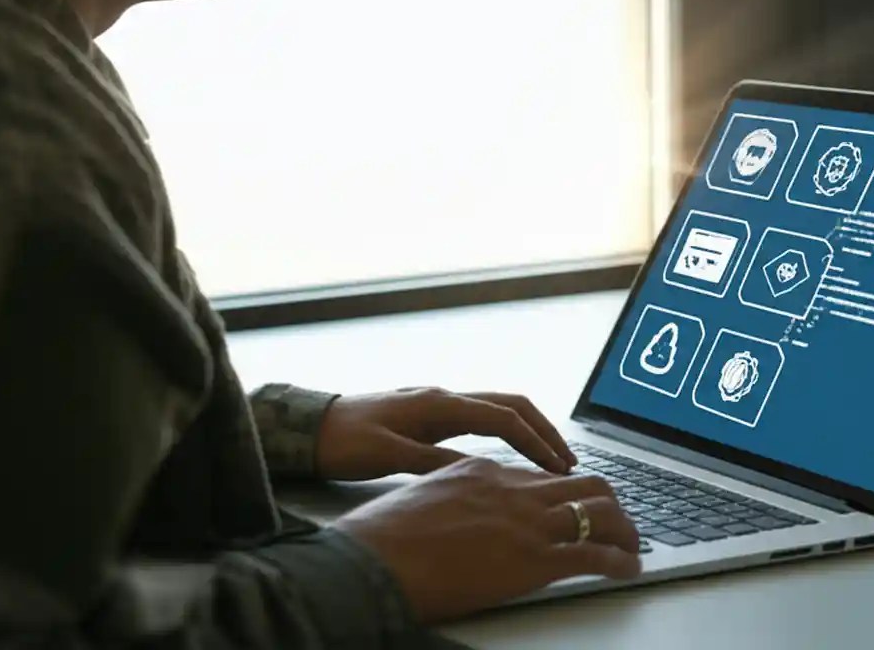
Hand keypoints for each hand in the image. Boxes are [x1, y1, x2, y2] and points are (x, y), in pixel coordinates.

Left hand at [315, 387, 576, 479]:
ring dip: (527, 432)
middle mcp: (443, 398)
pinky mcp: (428, 416)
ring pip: (496, 410)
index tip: (558, 469)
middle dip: (543, 431)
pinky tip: (509, 458)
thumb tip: (479, 474)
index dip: (536, 442)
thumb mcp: (387, 456)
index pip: (503, 418)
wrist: (305, 428)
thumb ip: (433, 463)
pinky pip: (480, 420)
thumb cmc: (342, 441)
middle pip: (509, 406)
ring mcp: (436, 405)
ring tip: (548, 461)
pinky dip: (505, 435)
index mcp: (438, 404)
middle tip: (567, 463)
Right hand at [334, 457, 640, 621]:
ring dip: (623, 528)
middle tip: (617, 520)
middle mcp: (511, 488)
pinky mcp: (533, 560)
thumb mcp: (420, 501)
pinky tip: (629, 568)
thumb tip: (460, 521)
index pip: (539, 476)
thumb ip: (451, 501)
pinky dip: (620, 561)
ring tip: (632, 543)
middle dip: (606, 501)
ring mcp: (525, 522)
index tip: (571, 506)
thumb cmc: (379, 541)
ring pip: (597, 511)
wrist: (369, 562)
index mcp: (482, 471)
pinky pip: (594, 556)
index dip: (562, 492)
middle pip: (580, 482)